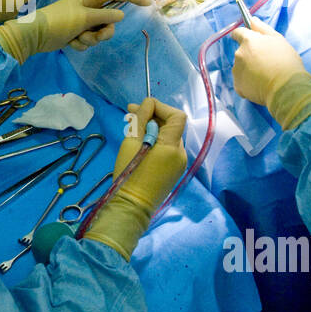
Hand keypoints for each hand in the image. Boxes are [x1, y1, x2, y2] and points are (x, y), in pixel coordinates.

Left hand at [0, 0, 150, 63]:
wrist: (36, 35)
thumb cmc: (59, 20)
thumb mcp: (85, 17)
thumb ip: (105, 16)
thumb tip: (121, 14)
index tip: (147, 3)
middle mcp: (87, 9)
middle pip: (109, 20)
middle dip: (104, 31)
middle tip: (95, 35)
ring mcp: (82, 22)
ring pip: (99, 33)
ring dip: (91, 39)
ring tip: (77, 38)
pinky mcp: (76, 34)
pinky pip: (88, 41)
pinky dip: (81, 44)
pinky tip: (70, 42)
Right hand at [82, 98, 188, 259]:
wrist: (132, 207)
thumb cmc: (129, 174)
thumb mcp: (131, 143)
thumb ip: (141, 120)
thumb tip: (148, 104)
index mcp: (172, 146)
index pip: (176, 116)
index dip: (161, 107)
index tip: (142, 107)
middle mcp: (181, 153)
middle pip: (172, 126)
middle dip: (153, 117)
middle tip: (130, 113)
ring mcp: (179, 164)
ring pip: (169, 137)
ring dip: (153, 129)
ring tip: (132, 129)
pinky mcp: (174, 171)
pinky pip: (167, 149)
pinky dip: (156, 142)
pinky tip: (140, 144)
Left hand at [231, 19, 310, 129]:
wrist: (287, 88)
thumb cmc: (286, 62)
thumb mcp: (278, 39)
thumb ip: (262, 28)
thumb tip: (252, 20)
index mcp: (248, 40)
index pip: (237, 33)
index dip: (244, 36)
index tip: (249, 41)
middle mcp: (239, 54)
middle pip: (241, 52)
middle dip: (250, 55)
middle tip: (266, 62)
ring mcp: (237, 71)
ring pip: (240, 67)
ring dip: (249, 69)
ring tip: (265, 75)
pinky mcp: (238, 86)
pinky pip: (241, 82)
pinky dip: (248, 83)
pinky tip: (261, 84)